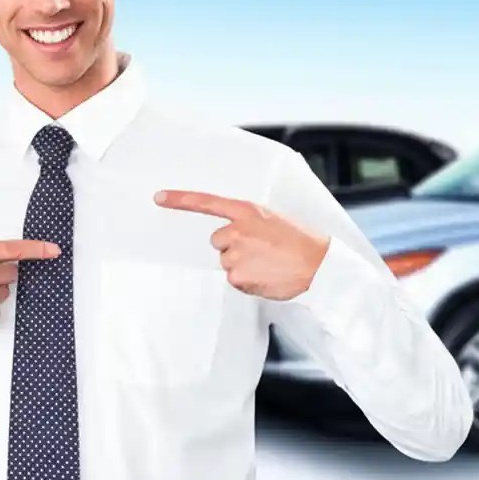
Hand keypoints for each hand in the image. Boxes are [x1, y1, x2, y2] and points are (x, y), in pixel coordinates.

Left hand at [154, 189, 328, 300]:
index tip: (159, 197)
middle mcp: (237, 230)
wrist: (318, 266)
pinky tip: (268, 276)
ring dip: (243, 266)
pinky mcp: (238, 276)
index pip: (207, 202)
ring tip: (269, 264)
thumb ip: (249, 224)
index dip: (180, 200)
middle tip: (261, 251)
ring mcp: (236, 254)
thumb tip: (231, 237)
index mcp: (247, 211)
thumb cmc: (301, 242)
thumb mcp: (273, 221)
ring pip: (227, 262)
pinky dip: (249, 282)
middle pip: (218, 241)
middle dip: (234, 247)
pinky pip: (235, 280)